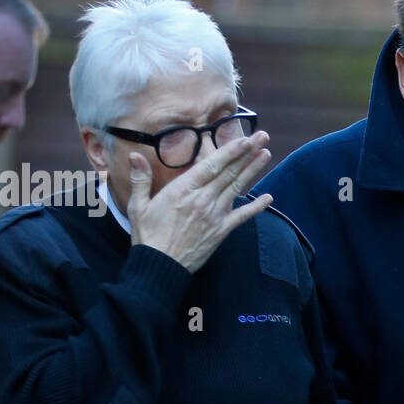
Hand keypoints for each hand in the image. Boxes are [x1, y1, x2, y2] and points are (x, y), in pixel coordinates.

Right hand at [127, 131, 273, 272]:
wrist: (160, 266)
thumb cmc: (148, 235)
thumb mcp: (138, 205)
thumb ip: (140, 178)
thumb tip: (134, 155)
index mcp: (183, 190)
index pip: (212, 164)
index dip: (231, 150)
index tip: (245, 138)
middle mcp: (203, 199)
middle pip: (229, 171)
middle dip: (247, 153)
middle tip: (262, 137)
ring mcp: (215, 215)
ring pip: (237, 187)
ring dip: (253, 170)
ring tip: (266, 154)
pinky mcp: (221, 230)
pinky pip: (242, 216)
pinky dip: (256, 207)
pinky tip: (269, 197)